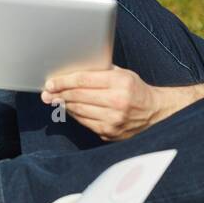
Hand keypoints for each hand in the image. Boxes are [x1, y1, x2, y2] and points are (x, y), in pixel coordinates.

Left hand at [41, 66, 171, 140]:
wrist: (154, 113)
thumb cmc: (135, 89)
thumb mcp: (122, 74)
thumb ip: (100, 71)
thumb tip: (72, 69)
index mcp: (120, 83)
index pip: (83, 81)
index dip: (63, 81)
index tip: (51, 82)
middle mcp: (117, 102)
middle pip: (78, 96)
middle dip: (59, 93)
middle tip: (48, 92)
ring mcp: (113, 120)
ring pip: (79, 110)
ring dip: (64, 104)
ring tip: (56, 99)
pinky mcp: (110, 132)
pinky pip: (85, 122)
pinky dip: (75, 114)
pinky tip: (69, 108)